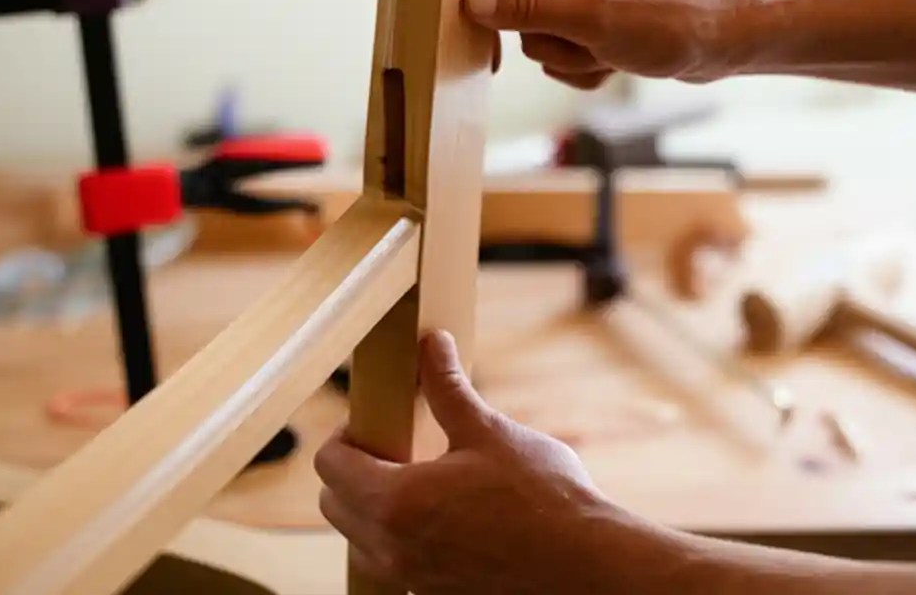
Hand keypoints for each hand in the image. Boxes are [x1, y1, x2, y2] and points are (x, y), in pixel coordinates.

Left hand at [315, 331, 654, 593]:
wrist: (586, 565)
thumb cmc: (544, 498)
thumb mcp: (490, 433)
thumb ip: (449, 389)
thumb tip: (432, 344)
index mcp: (394, 501)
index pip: (329, 464)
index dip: (347, 434)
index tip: (381, 422)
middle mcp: (391, 548)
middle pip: (335, 503)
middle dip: (355, 470)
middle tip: (400, 447)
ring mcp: (411, 579)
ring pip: (360, 540)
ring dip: (374, 508)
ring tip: (424, 483)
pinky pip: (393, 566)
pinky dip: (402, 541)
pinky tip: (447, 520)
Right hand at [464, 0, 748, 88]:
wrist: (726, 45)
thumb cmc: (673, 23)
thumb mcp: (593, 20)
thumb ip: (528, 9)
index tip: (477, 26)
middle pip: (517, 0)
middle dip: (546, 35)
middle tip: (584, 42)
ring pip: (538, 34)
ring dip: (568, 55)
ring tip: (608, 53)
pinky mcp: (596, 16)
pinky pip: (562, 49)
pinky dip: (582, 65)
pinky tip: (613, 62)